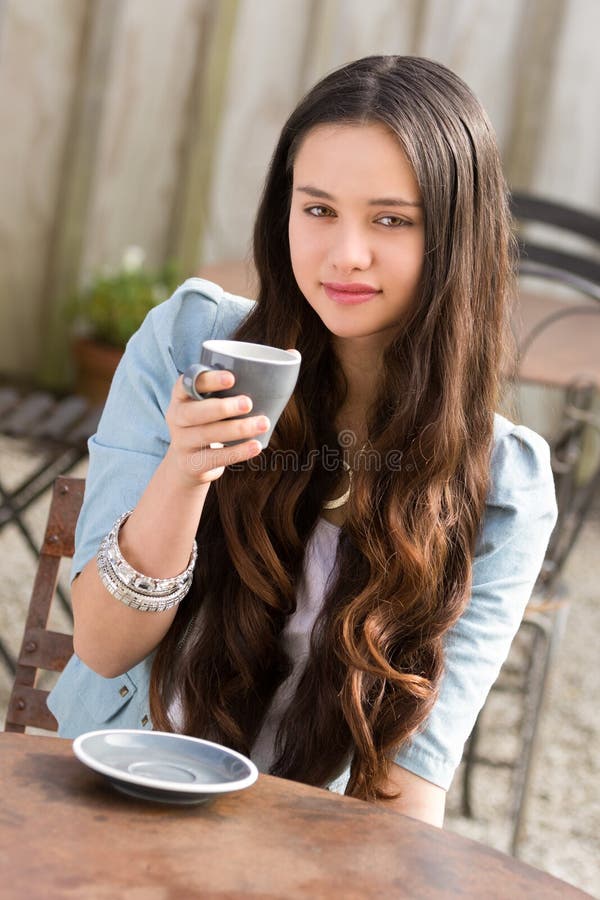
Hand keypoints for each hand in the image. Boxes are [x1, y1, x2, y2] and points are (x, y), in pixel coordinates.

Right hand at [164, 369, 268, 486]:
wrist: (190, 462)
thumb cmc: (214, 419)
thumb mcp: (218, 398)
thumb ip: (246, 377)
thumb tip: (292, 352)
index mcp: (182, 394)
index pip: (189, 382)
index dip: (208, 380)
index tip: (232, 378)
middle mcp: (176, 416)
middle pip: (195, 412)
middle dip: (222, 407)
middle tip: (248, 403)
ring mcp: (182, 442)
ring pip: (207, 435)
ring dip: (237, 429)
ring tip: (263, 423)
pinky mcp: (191, 464)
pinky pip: (215, 458)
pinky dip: (237, 452)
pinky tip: (256, 446)